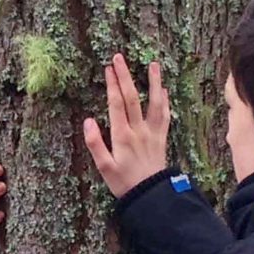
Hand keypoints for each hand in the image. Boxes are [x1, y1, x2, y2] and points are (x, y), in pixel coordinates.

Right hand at [83, 53, 170, 197]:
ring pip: (154, 102)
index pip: (117, 104)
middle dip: (125, 76)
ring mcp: (153, 133)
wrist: (151, 195)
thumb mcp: (104, 167)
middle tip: (119, 58)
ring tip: (153, 64)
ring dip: (154, 82)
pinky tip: (164, 90)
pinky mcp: (161, 138)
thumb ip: (95, 144)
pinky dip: (165, 100)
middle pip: (133, 98)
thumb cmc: (123, 183)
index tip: (108, 68)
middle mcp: (139, 130)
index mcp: (122, 136)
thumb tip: (88, 120)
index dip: (112, 85)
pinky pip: (165, 115)